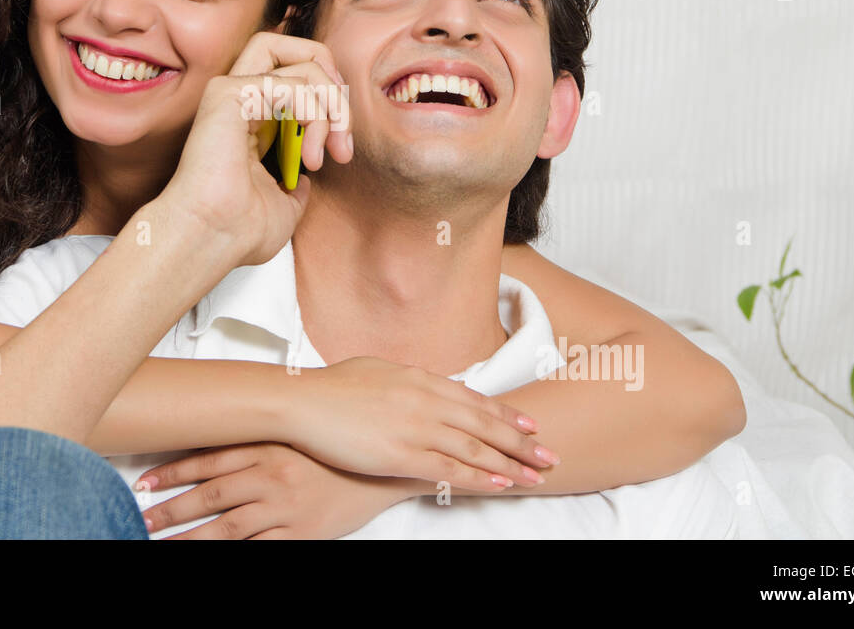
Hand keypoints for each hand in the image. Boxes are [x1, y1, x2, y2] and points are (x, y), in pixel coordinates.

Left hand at [138, 443, 404, 538]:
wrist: (383, 471)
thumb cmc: (335, 451)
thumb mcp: (295, 434)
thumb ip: (259, 434)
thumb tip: (220, 430)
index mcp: (268, 447)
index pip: (209, 460)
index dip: (173, 472)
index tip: (146, 482)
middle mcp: (272, 476)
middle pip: (209, 497)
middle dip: (170, 510)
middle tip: (141, 519)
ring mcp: (285, 508)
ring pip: (226, 529)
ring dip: (188, 539)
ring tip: (158, 544)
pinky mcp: (301, 535)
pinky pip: (258, 550)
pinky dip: (231, 554)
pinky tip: (209, 556)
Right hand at [157, 33, 352, 267]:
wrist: (212, 239)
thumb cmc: (237, 230)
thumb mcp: (284, 205)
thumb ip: (295, 185)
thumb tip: (304, 181)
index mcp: (249, 117)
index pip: (295, 74)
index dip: (329, 97)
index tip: (341, 143)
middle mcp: (239, 98)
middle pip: (294, 47)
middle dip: (333, 80)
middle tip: (343, 128)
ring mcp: (233, 91)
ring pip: (302, 61)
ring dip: (333, 103)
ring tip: (333, 148)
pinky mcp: (230, 93)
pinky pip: (294, 81)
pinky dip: (316, 112)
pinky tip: (310, 152)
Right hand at [284, 357, 556, 490]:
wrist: (303, 401)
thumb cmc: (333, 385)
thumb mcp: (378, 369)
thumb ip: (408, 378)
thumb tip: (425, 382)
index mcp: (421, 377)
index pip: (474, 399)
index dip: (506, 415)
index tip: (530, 426)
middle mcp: (426, 400)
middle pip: (484, 423)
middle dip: (521, 442)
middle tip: (550, 455)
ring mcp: (415, 427)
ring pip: (475, 448)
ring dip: (509, 464)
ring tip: (536, 475)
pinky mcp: (401, 454)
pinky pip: (449, 469)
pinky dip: (478, 477)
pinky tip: (499, 484)